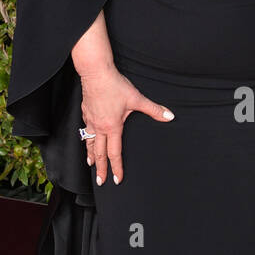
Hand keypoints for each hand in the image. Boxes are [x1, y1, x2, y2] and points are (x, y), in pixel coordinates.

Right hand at [80, 67, 173, 185]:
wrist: (95, 72)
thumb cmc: (114, 85)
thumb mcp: (137, 98)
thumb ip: (154, 109)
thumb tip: (169, 116)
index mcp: (112, 127)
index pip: (114, 153)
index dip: (116, 168)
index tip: (117, 179)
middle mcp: (99, 126)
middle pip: (99, 153)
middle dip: (101, 169)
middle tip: (101, 181)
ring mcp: (90, 120)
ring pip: (89, 142)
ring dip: (91, 156)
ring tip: (90, 165)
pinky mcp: (85, 112)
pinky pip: (85, 130)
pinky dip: (86, 139)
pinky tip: (87, 139)